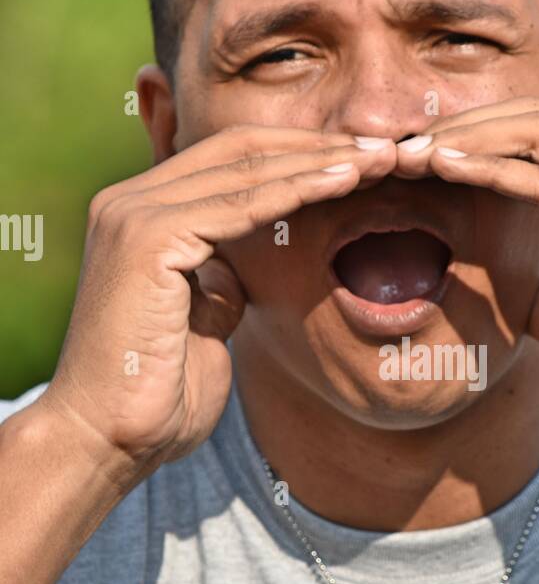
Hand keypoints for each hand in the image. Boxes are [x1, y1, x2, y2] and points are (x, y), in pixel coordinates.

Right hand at [41, 126, 394, 474]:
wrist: (108, 438)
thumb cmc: (158, 393)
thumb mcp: (201, 321)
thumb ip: (217, 283)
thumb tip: (242, 273)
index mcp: (138, 213)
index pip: (228, 158)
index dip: (297, 153)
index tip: (360, 162)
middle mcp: (127, 201)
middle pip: (237, 149)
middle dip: (316, 145)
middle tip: (384, 148)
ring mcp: (132, 214)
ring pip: (243, 169)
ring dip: (317, 162)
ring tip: (379, 159)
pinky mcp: (145, 239)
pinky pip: (237, 206)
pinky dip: (295, 192)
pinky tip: (344, 184)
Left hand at [396, 98, 538, 431]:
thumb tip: (516, 300)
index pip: (530, 148)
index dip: (467, 150)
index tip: (406, 172)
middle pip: (526, 123)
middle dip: (454, 131)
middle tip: (388, 151)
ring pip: (536, 133)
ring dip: (464, 139)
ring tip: (404, 153)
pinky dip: (496, 170)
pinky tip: (446, 169)